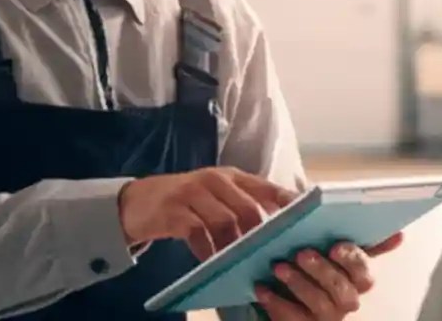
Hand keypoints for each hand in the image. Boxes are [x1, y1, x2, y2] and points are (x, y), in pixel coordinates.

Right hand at [117, 167, 297, 259]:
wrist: (135, 202)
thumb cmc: (183, 203)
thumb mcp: (213, 197)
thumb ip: (239, 206)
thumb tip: (274, 233)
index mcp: (230, 176)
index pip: (266, 187)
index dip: (287, 203)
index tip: (306, 219)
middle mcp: (214, 180)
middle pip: (248, 209)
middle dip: (261, 235)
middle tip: (269, 256)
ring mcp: (193, 193)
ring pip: (225, 222)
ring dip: (235, 247)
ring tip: (240, 264)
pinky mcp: (174, 210)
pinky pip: (198, 234)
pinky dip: (207, 252)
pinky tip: (211, 263)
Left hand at [254, 233, 403, 319]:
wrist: (282, 284)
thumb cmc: (305, 255)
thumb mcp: (313, 236)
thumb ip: (319, 219)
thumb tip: (305, 199)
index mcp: (356, 275)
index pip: (364, 270)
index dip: (352, 259)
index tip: (335, 246)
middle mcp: (346, 297)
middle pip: (343, 290)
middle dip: (322, 270)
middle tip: (301, 253)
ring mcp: (327, 315)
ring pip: (320, 304)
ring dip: (299, 284)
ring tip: (278, 267)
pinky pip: (293, 319)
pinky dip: (276, 302)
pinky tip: (262, 288)